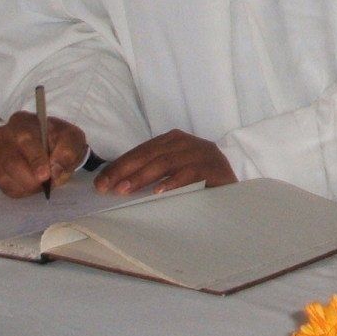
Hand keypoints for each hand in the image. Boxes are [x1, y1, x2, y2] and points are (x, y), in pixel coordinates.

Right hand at [0, 111, 87, 197]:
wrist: (57, 147)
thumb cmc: (62, 139)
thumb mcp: (73, 140)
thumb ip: (67, 152)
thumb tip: (55, 170)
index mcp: (22, 121)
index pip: (24, 139)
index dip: (35, 159)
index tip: (45, 174)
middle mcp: (4, 136)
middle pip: (10, 160)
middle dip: (30, 177)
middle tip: (46, 184)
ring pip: (5, 176)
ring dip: (27, 185)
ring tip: (44, 183)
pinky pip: (5, 186)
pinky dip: (22, 190)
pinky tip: (34, 186)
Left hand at [95, 129, 235, 194]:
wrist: (236, 195)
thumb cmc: (200, 185)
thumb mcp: (173, 174)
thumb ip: (152, 173)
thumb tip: (117, 183)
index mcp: (175, 140)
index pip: (142, 150)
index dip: (120, 164)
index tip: (100, 182)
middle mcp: (188, 142)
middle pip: (151, 153)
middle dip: (125, 170)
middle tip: (106, 187)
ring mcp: (202, 153)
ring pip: (166, 162)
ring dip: (143, 177)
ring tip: (125, 190)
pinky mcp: (215, 168)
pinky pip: (190, 173)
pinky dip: (173, 182)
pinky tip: (158, 193)